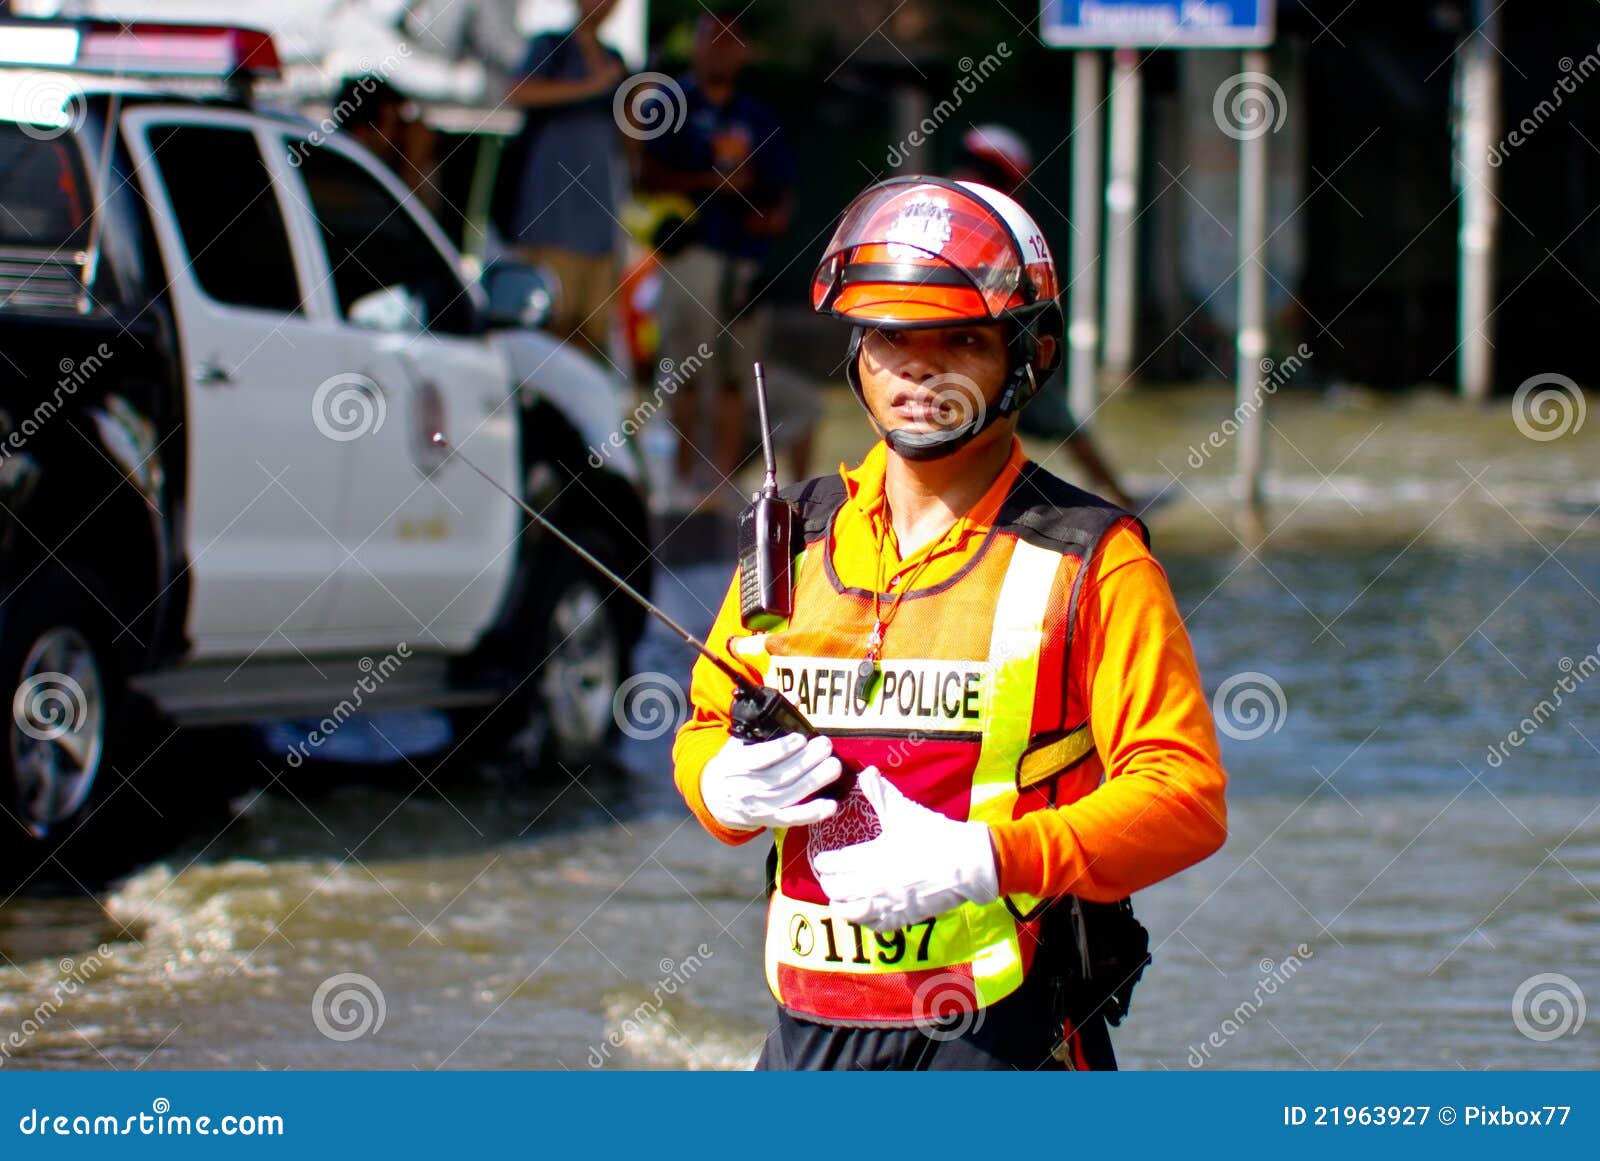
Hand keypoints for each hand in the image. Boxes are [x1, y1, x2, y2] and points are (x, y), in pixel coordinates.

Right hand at [700, 733, 841, 831]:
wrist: (714, 798)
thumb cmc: (732, 764)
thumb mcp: (740, 740)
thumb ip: (767, 719)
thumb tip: (794, 695)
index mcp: (735, 764)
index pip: (758, 757)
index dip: (781, 749)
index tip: (800, 738)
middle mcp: (745, 787)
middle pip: (779, 776)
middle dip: (806, 761)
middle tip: (825, 746)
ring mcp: (758, 806)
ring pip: (789, 795)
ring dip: (814, 781)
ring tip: (834, 766)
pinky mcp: (769, 820)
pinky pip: (792, 818)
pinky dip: (811, 813)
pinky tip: (830, 805)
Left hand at [811, 766, 998, 932]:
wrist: (966, 863)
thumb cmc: (932, 835)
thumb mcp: (903, 811)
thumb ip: (880, 793)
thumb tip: (867, 771)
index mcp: (868, 857)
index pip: (832, 865)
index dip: (824, 862)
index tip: (823, 859)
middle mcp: (870, 885)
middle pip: (834, 890)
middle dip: (829, 882)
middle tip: (831, 875)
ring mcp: (885, 905)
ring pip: (848, 912)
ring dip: (842, 904)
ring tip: (843, 896)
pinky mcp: (901, 918)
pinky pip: (873, 926)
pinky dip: (864, 920)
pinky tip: (865, 911)